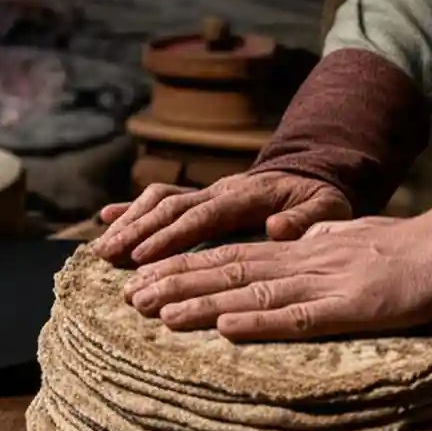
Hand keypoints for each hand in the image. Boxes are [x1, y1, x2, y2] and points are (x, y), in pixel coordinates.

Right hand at [90, 171, 351, 265]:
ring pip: (159, 200)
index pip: (202, 215)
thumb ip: (307, 219)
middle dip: (138, 231)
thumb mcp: (329, 208)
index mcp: (246, 196)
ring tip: (102, 248)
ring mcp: (207, 191)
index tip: (143, 256)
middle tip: (109, 256)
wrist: (311, 174)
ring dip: (130, 222)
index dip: (171, 235)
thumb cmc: (320, 198)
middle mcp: (220, 190)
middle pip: (171, 207)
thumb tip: (278, 228)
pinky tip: (105, 219)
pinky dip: (132, 207)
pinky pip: (161, 198)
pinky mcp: (200, 197)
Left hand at [121, 208, 431, 340]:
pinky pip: (299, 316)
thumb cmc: (408, 251)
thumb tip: (286, 242)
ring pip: (251, 290)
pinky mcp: (353, 306)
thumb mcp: (350, 242)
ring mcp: (325, 282)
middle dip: (175, 283)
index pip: (232, 255)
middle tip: (129, 297)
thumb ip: (315, 244)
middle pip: (228, 269)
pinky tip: (225, 328)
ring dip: (201, 301)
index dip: (185, 266)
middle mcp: (302, 261)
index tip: (146, 277)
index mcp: (301, 250)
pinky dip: (260, 321)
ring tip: (156, 312)